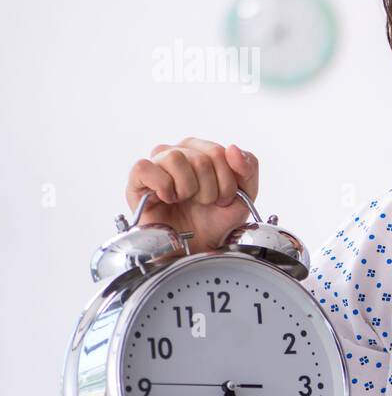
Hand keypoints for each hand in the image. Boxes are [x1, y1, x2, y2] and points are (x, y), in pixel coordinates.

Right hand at [125, 138, 259, 252]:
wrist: (196, 247)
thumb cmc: (215, 219)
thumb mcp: (244, 194)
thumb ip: (248, 167)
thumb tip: (232, 148)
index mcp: (203, 151)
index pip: (220, 152)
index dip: (227, 181)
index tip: (223, 198)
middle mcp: (179, 152)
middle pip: (202, 158)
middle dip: (210, 189)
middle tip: (204, 203)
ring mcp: (157, 164)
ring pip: (176, 159)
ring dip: (188, 189)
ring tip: (184, 201)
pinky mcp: (137, 179)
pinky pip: (145, 167)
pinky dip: (162, 186)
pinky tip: (167, 198)